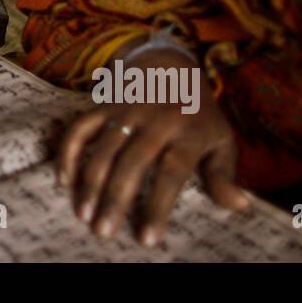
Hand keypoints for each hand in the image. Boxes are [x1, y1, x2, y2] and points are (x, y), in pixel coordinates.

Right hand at [57, 48, 248, 245]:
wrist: (171, 65)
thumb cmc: (199, 114)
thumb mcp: (221, 139)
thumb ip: (225, 174)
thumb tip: (238, 206)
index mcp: (188, 132)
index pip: (171, 173)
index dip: (158, 206)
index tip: (147, 238)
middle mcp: (156, 120)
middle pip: (132, 162)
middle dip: (115, 198)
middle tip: (103, 231)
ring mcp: (126, 110)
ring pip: (103, 148)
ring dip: (89, 182)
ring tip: (82, 214)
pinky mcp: (104, 104)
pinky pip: (80, 127)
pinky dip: (68, 152)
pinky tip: (63, 180)